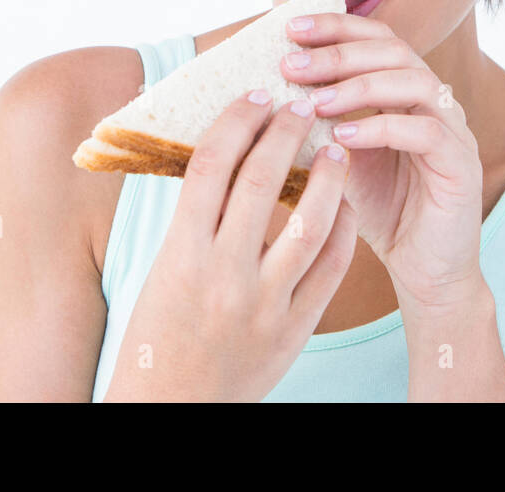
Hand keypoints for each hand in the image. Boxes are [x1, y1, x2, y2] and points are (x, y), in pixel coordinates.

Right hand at [101, 89, 357, 401]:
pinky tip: (346, 204)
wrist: (170, 409)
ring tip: (335, 148)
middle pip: (261, 181)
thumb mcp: (163, 271)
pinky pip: (331, 269)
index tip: (255, 95)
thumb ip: (195, 220)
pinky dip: (342, 230)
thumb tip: (227, 155)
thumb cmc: (158, 335)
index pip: (212, 165)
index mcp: (180, 253)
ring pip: (311, 223)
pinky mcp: (295, 330)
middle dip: (283, 132)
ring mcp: (264, 304)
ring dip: (328, 177)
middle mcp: (223, 274)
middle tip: (299, 104)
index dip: (237, 121)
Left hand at [280, 14, 485, 313]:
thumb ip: (317, 125)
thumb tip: (263, 97)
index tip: (289, 30)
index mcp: (406, 92)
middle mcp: (434, 101)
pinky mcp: (462, 164)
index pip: (376, 38)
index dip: (336, 27)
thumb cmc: (382, 213)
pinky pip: (426, 131)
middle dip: (338, 52)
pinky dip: (381, 128)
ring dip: (358, 86)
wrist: (424, 271)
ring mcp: (454, 129)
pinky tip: (342, 137)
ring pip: (413, 81)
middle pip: (393, 49)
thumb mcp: (340, 159)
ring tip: (313, 102)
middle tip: (291, 64)